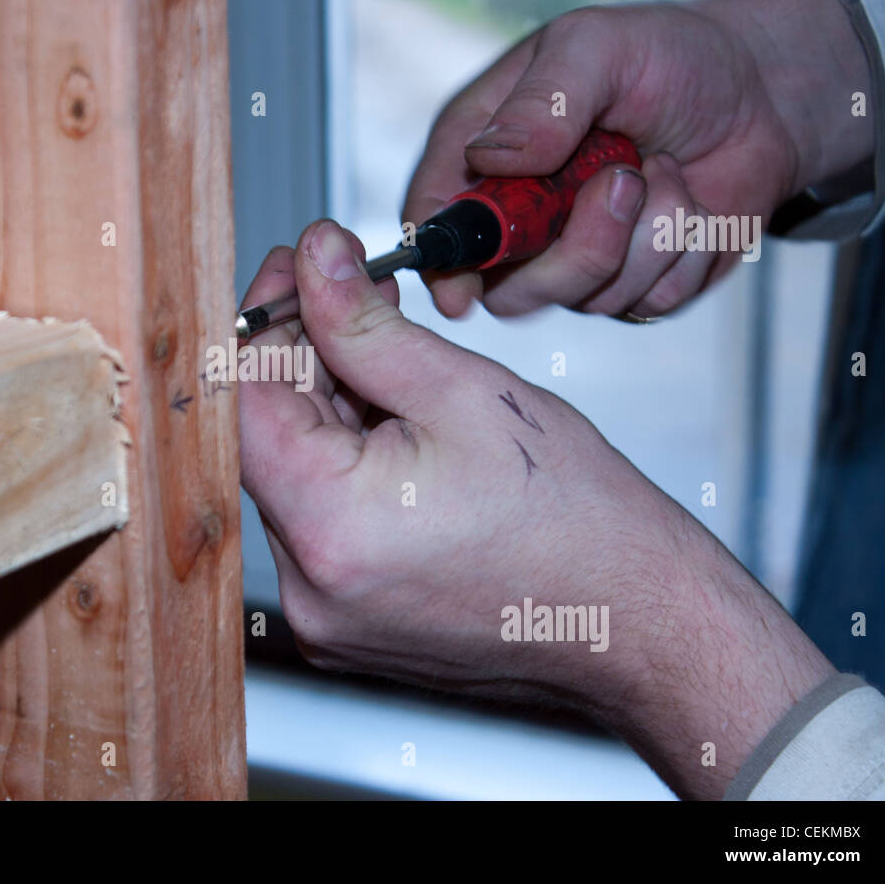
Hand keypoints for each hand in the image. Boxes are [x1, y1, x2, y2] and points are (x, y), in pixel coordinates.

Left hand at [239, 219, 834, 797]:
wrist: (638, 621)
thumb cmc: (579, 523)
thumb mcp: (465, 391)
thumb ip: (365, 323)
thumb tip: (313, 262)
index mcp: (332, 529)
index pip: (246, 401)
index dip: (265, 325)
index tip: (294, 273)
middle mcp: (313, 588)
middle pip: (270, 440)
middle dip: (307, 359)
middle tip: (353, 298)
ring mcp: (329, 613)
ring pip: (298, 477)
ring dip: (331, 409)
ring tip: (396, 364)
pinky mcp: (350, 621)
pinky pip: (324, 522)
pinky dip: (349, 464)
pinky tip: (397, 425)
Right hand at [404, 0, 872, 318]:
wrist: (763, 93)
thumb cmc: (669, 59)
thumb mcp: (598, 47)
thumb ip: (544, 100)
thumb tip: (494, 159)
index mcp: (486, 156)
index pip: (434, 223)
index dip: (441, 263)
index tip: (462, 291)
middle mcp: (520, 220)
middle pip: (507, 289)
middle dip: (576, 248)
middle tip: (624, 180)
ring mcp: (572, 260)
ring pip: (585, 299)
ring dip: (646, 236)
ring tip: (665, 172)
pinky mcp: (629, 288)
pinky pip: (645, 302)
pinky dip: (682, 252)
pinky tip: (689, 204)